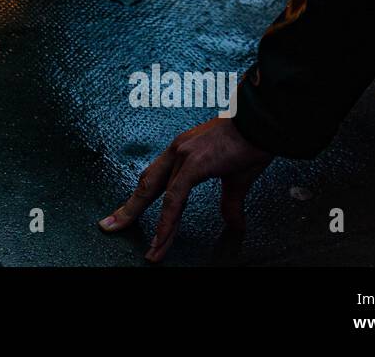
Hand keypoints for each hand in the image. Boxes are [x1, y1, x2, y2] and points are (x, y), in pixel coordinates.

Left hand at [99, 117, 271, 262]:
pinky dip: (168, 220)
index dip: (140, 197)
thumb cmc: (252, 143)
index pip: (155, 179)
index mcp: (183, 151)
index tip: (126, 212)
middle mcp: (177, 151)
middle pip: (146, 185)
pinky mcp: (193, 162)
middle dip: (129, 209)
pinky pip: (175, 197)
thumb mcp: (237, 179)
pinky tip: (164, 238)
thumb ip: (230, 203)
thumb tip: (234, 225)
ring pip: (157, 194)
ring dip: (152, 225)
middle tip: (110, 227)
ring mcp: (182, 155)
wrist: (264, 122)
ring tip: (151, 252)